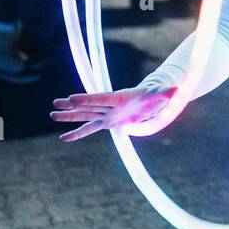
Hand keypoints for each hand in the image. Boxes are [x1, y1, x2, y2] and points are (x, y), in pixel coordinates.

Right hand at [50, 86, 175, 141]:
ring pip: (85, 115)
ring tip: (52, 115)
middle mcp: (110, 105)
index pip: (102, 98)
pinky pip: (90, 128)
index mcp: (120, 98)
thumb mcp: (163, 94)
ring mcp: (107, 114)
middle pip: (89, 105)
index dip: (88, 98)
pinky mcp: (107, 122)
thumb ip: (167, 93)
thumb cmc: (156, 96)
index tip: (72, 98)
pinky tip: (64, 138)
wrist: (151, 100)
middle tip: (55, 103)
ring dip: (69, 117)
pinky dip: (78, 133)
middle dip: (72, 106)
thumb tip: (176, 90)